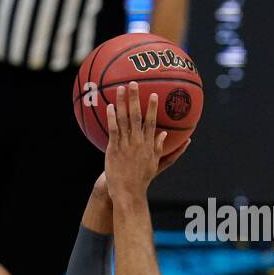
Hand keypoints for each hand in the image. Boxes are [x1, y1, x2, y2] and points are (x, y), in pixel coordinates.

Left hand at [102, 82, 191, 199]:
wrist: (128, 191)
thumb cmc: (141, 178)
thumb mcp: (155, 164)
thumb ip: (161, 148)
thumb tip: (165, 134)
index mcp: (149, 144)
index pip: (152, 122)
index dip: (153, 108)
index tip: (154, 94)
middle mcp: (138, 141)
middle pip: (137, 116)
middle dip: (136, 98)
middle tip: (134, 84)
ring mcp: (126, 144)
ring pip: (124, 120)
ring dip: (122, 103)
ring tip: (119, 89)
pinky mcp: (114, 149)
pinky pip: (113, 130)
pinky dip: (111, 118)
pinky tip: (108, 107)